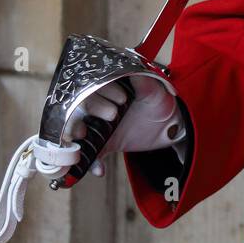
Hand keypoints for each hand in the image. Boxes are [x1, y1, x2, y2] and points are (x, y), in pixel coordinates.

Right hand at [61, 71, 183, 177]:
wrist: (169, 127)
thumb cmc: (160, 103)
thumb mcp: (155, 91)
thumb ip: (143, 82)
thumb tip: (134, 71)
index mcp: (107, 88)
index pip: (94, 86)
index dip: (103, 92)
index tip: (123, 99)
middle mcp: (97, 105)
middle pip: (79, 107)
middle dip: (87, 112)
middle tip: (109, 116)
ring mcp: (97, 126)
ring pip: (77, 131)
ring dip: (74, 137)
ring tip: (80, 143)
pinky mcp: (103, 144)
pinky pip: (90, 155)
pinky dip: (91, 164)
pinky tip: (99, 170)